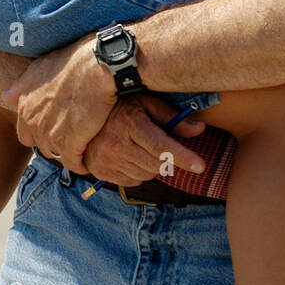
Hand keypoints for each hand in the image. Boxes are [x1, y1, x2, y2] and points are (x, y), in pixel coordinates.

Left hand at [2, 38, 117, 171]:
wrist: (98, 66)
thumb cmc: (72, 61)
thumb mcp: (40, 67)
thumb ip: (22, 84)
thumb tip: (5, 96)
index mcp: (25, 107)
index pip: (25, 135)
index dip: (41, 133)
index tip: (56, 127)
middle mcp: (34, 123)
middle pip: (42, 146)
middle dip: (55, 143)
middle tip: (72, 136)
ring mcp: (52, 135)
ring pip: (57, 155)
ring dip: (68, 152)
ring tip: (82, 145)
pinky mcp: (72, 144)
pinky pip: (73, 163)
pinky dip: (80, 163)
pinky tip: (87, 159)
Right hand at [83, 95, 206, 185]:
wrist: (83, 117)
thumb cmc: (122, 106)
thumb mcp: (147, 103)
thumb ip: (172, 117)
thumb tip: (199, 129)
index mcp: (130, 124)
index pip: (161, 147)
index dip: (183, 157)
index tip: (201, 166)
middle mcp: (116, 145)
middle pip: (157, 164)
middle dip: (169, 159)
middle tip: (167, 147)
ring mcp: (107, 161)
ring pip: (147, 174)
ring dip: (154, 165)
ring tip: (144, 148)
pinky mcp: (101, 173)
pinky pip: (134, 181)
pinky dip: (139, 172)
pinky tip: (132, 156)